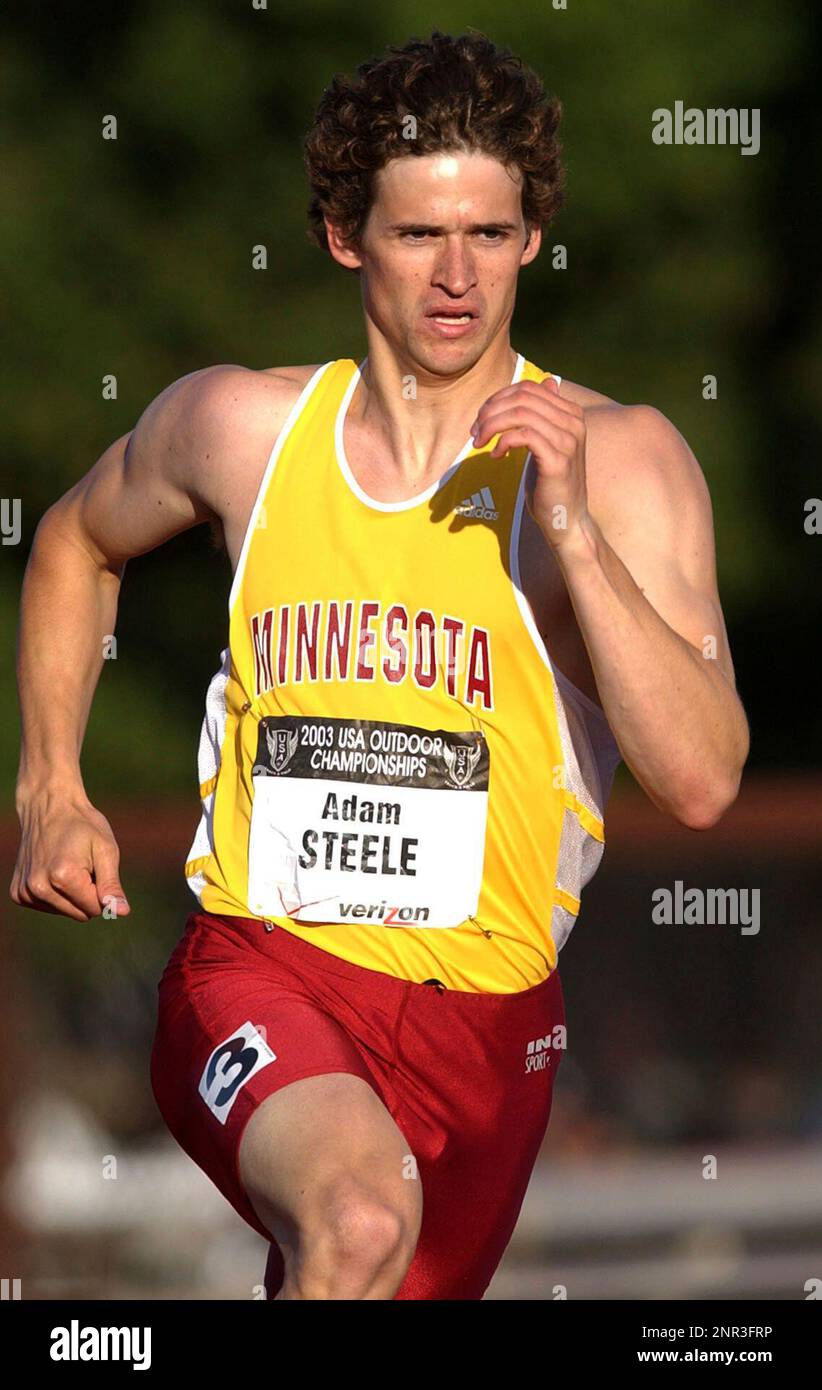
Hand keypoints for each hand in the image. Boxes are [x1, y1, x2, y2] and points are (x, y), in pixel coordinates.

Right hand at [11, 789, 129, 920]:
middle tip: (81, 865)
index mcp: (63, 877)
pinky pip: (49, 908)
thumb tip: (121, 913)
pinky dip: (55, 893)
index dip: (101, 890)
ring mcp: (25, 892)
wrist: (48, 806)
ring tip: (67, 865)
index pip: (96, 908)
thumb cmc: (83, 826)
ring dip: (71, 894)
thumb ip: (112, 885)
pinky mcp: (18, 894)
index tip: (94, 866)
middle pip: (80, 914)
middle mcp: (39, 888)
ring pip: (65, 912)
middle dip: (87, 893)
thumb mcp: (105, 850)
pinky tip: (52, 870)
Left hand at [471, 376, 590, 551]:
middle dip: (491, 411)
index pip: (529, 389)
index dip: (498, 399)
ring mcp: (568, 441)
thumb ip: (544, 415)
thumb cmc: (551, 484)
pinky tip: (497, 456)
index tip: (482, 419)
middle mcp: (574, 423)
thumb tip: (546, 382)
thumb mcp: (548, 443)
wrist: (566, 520)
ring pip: (520, 414)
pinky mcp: (558, 460)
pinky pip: (524, 436)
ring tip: (481, 442)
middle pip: (522, 398)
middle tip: (476, 431)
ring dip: (492, 425)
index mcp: (571, 414)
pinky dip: (503, 442)